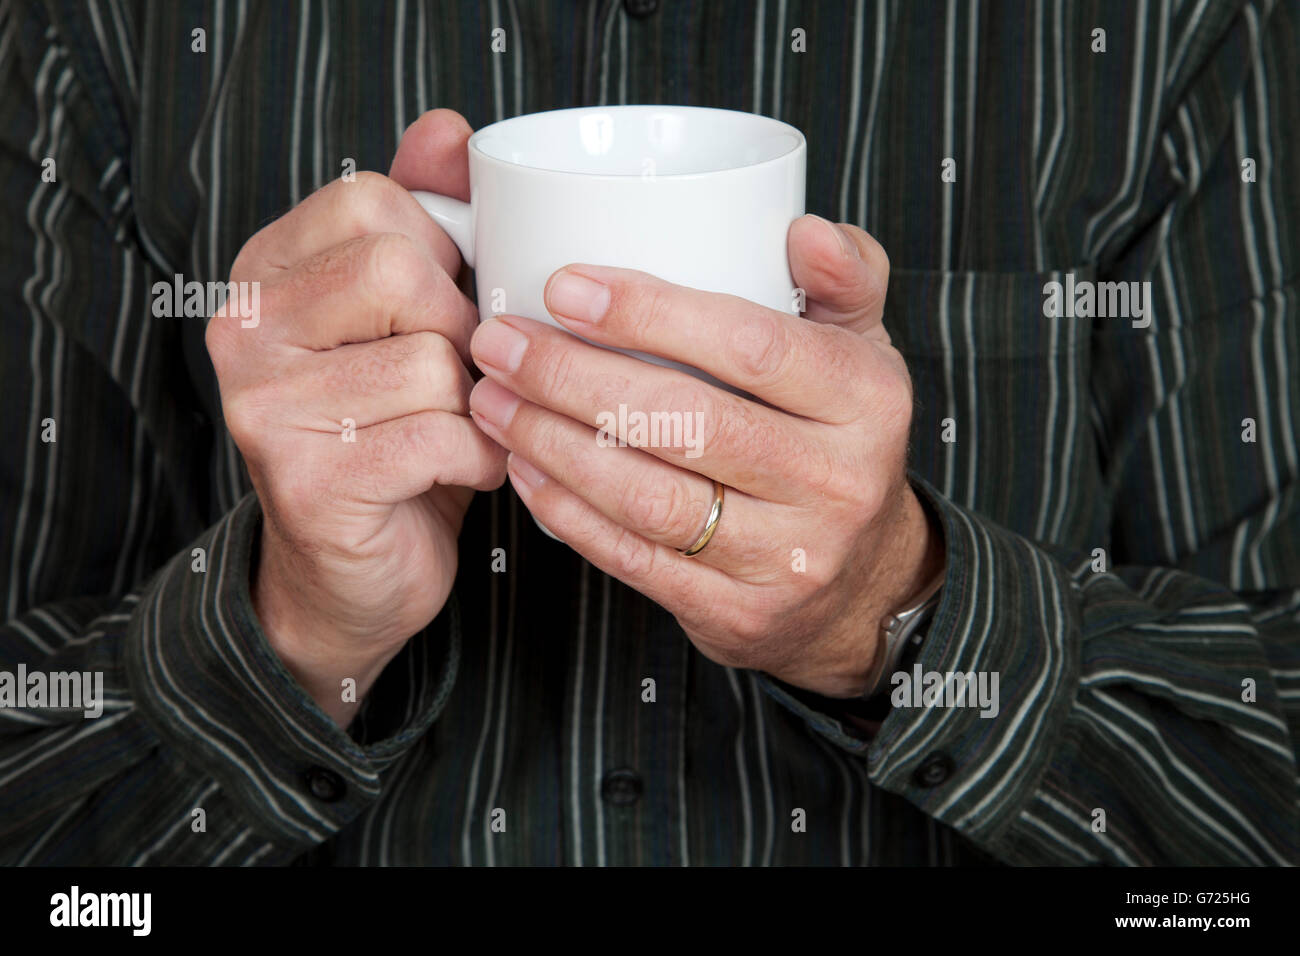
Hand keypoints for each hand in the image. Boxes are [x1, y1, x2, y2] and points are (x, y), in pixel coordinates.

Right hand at [206, 110, 505, 724]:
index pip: (374, 200)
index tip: (448, 304)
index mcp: (265, 273)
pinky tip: (462, 472)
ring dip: (478, 405)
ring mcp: (265, 407)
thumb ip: (421, 220)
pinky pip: (442, 437)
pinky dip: (479, 460)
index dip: (444, 252)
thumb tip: (447, 130)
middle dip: (462, 330)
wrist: (350, 575)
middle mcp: (244, 330)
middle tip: (462, 377)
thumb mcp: (404, 320)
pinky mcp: (306, 480)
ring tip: (460, 429)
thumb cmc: (392, 436)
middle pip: (402, 272)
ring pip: (433, 362)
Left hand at [468, 215, 942, 697]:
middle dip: (574, 378)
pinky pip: (637, 561)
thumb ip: (844, 279)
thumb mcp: (864, 353)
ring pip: (650, 497)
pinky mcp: (740, 615)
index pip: (752, 347)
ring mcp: (789, 558)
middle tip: (500, 344)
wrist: (863, 582)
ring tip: (493, 400)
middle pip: (688, 422)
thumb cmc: (840, 442)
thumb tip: (802, 229)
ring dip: (555, 445)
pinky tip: (526, 469)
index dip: (650, 314)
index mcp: (867, 400)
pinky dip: (569, 514)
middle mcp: (836, 482)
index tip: (565, 286)